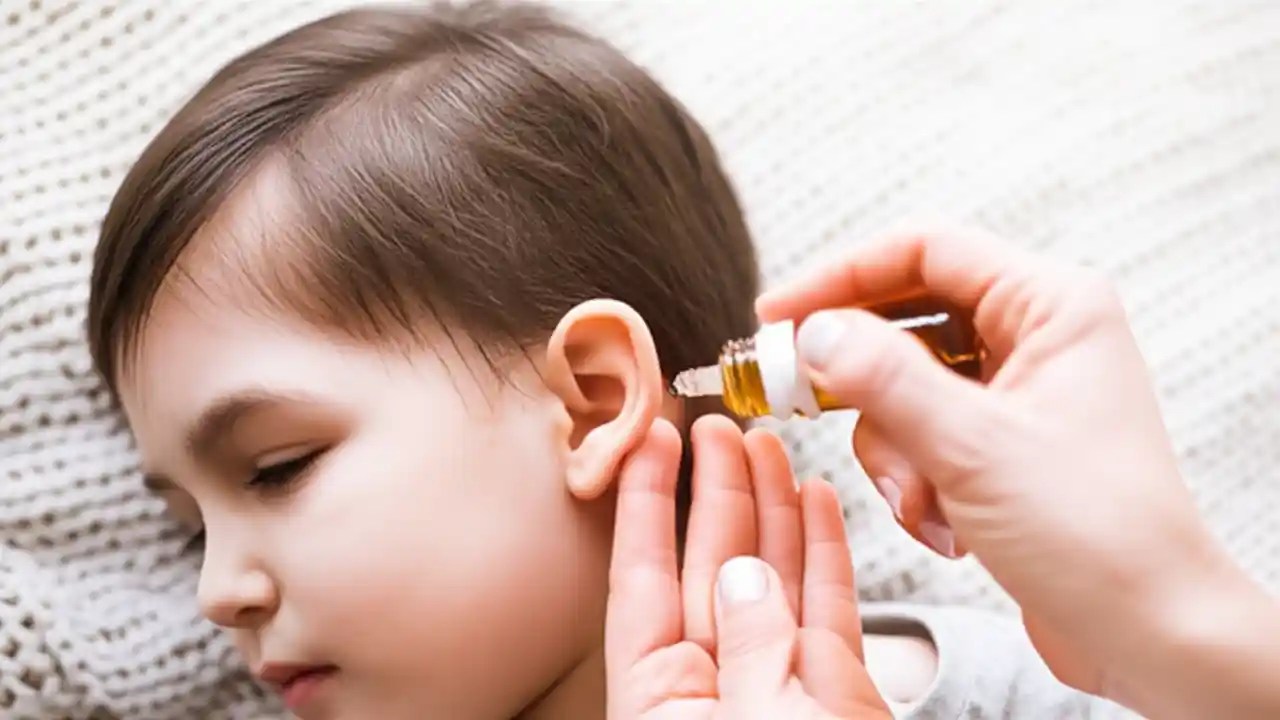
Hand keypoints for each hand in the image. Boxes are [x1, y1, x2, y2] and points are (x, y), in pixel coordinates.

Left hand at [605, 417, 891, 718]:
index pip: (642, 581)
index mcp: (665, 700)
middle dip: (717, 490)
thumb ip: (749, 643)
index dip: (645, 504)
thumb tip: (746, 579)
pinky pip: (825, 604)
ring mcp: (781, 682)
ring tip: (768, 445)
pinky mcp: (836, 688)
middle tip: (719, 429)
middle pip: (710, 567)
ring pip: (772, 576)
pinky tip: (816, 499)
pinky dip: (824, 549)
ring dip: (772, 504)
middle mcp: (718, 684)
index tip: (650, 442)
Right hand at [756, 228, 1239, 706]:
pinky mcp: (999, 446)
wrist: (1149, 634)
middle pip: (907, 320)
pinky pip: (921, 436)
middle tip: (798, 395)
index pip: (925, 252)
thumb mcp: (973, 447)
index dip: (841, 277)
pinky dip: (913, 478)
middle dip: (859, 376)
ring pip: (904, 387)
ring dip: (891, 449)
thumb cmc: (1097, 537)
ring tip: (919, 499)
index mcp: (1051, 307)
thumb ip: (885, 378)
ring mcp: (1016, 395)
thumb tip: (817, 330)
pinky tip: (943, 524)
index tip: (779, 316)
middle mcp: (1036, 339)